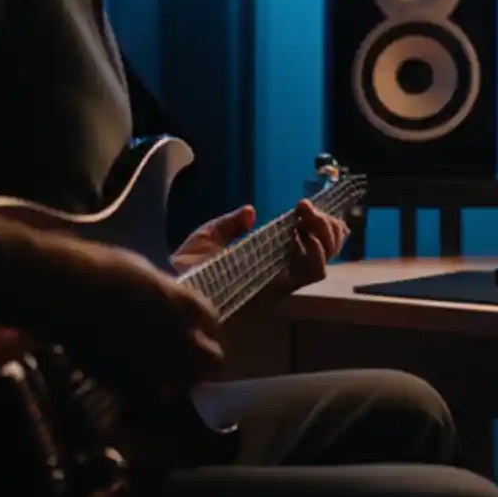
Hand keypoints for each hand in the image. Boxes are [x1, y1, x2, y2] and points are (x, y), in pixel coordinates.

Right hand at [39, 235, 224, 392]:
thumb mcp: (145, 273)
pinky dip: (150, 394)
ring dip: (180, 378)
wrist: (67, 291)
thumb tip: (168, 302)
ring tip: (163, 374)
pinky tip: (137, 384)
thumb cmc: (101, 269)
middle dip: (203, 359)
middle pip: (212, 359)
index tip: (198, 332)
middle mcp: (180, 335)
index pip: (211, 321)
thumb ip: (165, 294)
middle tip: (186, 358)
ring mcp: (158, 360)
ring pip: (187, 382)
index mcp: (184, 302)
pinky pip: (153, 398)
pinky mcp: (130, 381)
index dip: (206, 328)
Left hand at [172, 201, 347, 301]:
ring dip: (323, 234)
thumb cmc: (185, 267)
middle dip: (327, 228)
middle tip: (309, 208)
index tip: (304, 205)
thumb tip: (250, 211)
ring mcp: (280, 285)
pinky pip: (310, 273)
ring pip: (321, 263)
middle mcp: (278, 276)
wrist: (170, 285)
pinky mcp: (276, 290)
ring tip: (306, 216)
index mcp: (266, 265)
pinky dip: (315, 250)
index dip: (317, 226)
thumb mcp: (208, 238)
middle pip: (322, 255)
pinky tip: (303, 231)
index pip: (307, 249)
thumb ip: (230, 225)